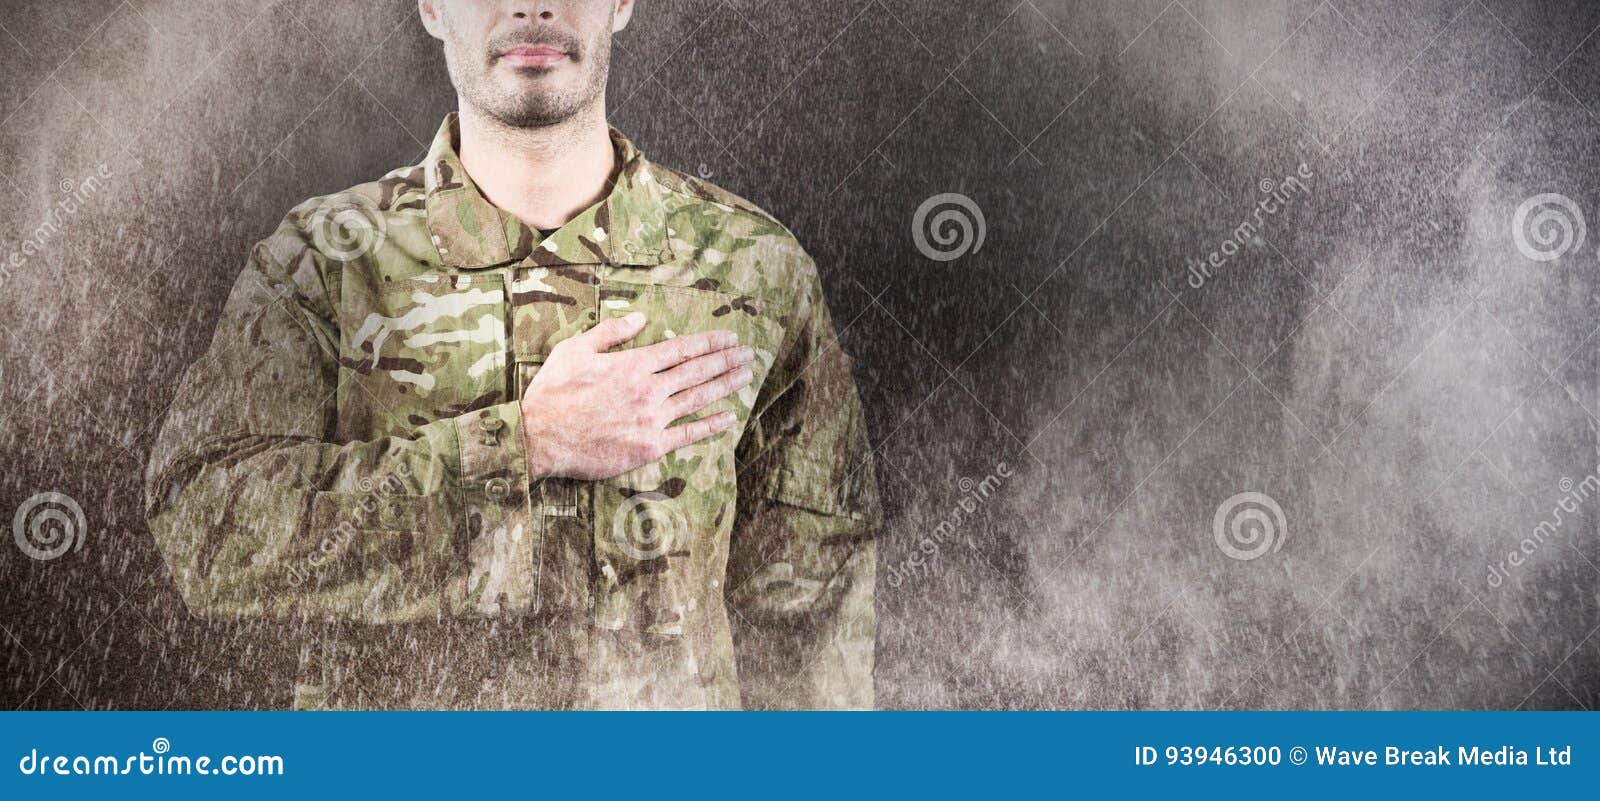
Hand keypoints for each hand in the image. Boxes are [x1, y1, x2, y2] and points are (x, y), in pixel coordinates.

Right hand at [518, 311, 753, 480]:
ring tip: (746, 376)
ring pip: (698, 398)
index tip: (730, 337)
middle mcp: (648, 389)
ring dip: (726, 386)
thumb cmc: (553, 392)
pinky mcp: (649, 446)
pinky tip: (729, 417)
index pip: (681, 349)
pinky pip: (688, 434)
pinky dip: (711, 425)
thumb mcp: (575, 350)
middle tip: (749, 354)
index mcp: (632, 364)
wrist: (539, 437)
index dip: (709, 342)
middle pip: (697, 371)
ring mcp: (651, 419)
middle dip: (726, 360)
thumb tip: (640, 316)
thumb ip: (610, 332)